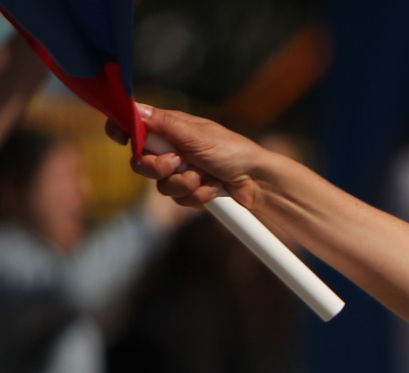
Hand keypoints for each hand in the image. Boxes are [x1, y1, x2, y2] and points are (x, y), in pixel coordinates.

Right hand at [112, 105, 269, 208]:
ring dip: (185, 182)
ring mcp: (180, 172)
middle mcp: (171, 149)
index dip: (122, 132)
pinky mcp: (191, 191)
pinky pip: (180, 199)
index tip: (121, 139)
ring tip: (205, 175)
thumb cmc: (232, 151)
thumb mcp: (196, 134)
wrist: (258, 182)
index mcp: (169, 128)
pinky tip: (214, 187)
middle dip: (158, 167)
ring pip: (161, 186)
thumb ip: (164, 124)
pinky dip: (198, 194)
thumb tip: (133, 108)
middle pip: (140, 163)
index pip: (133, 127)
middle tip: (179, 162)